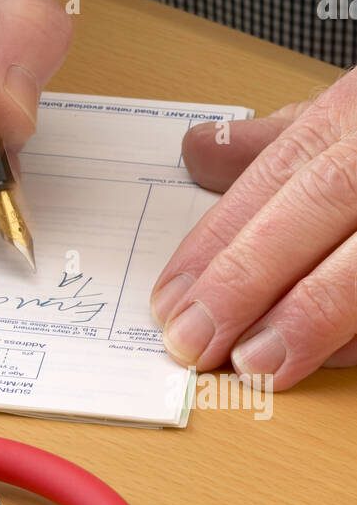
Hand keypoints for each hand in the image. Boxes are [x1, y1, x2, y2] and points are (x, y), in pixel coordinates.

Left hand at [150, 71, 356, 387]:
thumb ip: (282, 141)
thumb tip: (198, 151)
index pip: (279, 170)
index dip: (219, 238)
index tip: (171, 298)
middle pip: (324, 201)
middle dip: (251, 274)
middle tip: (195, 340)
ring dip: (317, 312)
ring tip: (257, 363)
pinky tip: (332, 357)